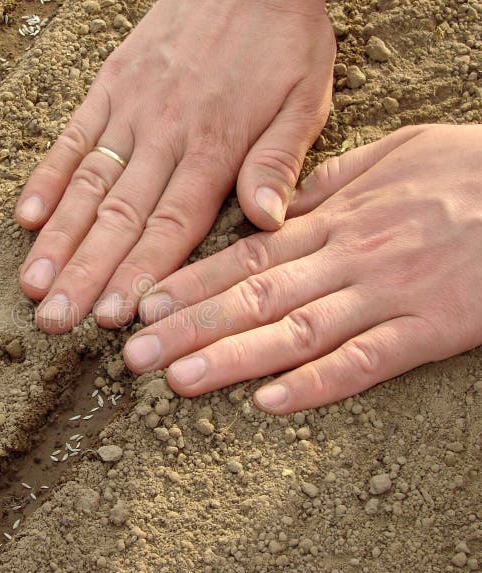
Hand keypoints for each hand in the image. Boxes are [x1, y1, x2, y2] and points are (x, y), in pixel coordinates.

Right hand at [15, 0, 334, 332]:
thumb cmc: (282, 39)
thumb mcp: (307, 98)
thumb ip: (280, 162)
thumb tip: (267, 221)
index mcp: (215, 146)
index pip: (171, 225)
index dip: (138, 274)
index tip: (110, 318)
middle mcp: (164, 134)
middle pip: (118, 216)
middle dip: (84, 274)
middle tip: (53, 321)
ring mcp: (130, 110)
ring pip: (87, 185)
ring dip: (57, 239)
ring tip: (31, 285)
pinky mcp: (108, 87)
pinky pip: (71, 137)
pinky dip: (47, 178)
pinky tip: (26, 217)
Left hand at [123, 124, 481, 413]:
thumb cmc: (464, 171)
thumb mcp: (388, 156)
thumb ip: (323, 186)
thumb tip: (270, 210)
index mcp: (333, 220)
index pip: (245, 257)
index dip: (190, 283)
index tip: (145, 304)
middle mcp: (348, 258)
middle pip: (254, 298)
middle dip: (189, 327)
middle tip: (136, 354)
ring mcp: (388, 295)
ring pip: (296, 331)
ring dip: (233, 357)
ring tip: (179, 380)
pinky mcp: (432, 329)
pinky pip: (367, 360)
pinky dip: (318, 383)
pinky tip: (270, 403)